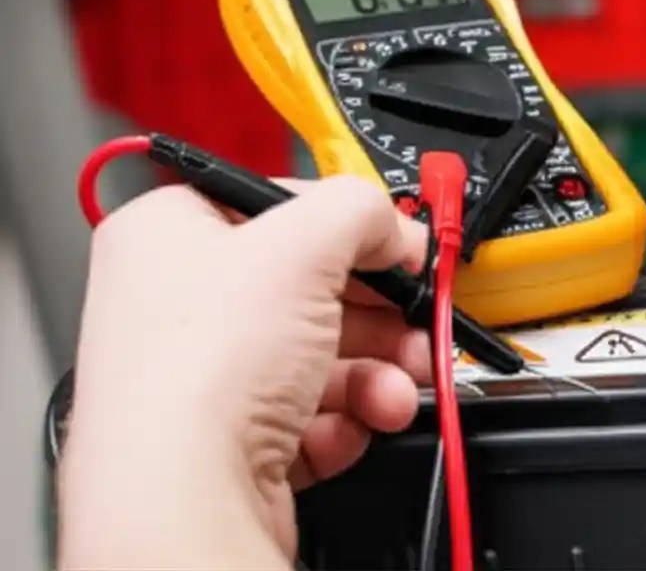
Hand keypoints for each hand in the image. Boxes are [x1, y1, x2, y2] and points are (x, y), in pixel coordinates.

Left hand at [58, 177, 432, 569]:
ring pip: (321, 360)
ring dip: (379, 372)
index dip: (351, 225)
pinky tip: (362, 421)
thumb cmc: (201, 369)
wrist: (183, 497)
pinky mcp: (231, 445)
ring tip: (402, 382)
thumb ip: (360, 212)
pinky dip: (350, 419)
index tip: (403, 246)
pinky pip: (312, 419)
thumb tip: (390, 226)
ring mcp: (203, 381)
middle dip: (382, 313)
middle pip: (311, 291)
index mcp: (168, 235)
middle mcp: (178, 306)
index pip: (278, 207)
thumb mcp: (301, 246)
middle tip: (418, 319)